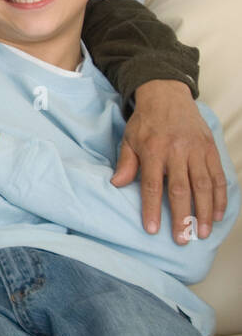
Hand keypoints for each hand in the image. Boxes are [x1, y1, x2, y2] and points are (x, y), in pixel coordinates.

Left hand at [112, 79, 226, 241]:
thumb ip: (126, 163)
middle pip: (180, 189)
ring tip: (202, 232)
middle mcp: (176, 151)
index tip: (153, 229)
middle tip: (182, 239)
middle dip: (182, 216)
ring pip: (203, 185)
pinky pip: (218, 176)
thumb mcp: (129, 139)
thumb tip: (117, 184)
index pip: (151, 185)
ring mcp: (196, 150)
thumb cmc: (145, 122)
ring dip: (204, 211)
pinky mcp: (210, 149)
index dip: (151, 208)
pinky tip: (217, 214)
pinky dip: (220, 197)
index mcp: (153, 150)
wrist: (167, 96)